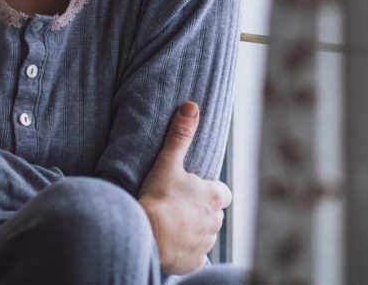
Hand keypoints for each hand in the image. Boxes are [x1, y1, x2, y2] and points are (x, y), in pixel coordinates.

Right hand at [138, 102, 231, 274]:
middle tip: (177, 206)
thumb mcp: (168, 162)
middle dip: (200, 210)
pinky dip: (188, 251)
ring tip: (172, 224)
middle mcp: (216, 221)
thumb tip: (191, 106)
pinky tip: (174, 245)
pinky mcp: (195, 261)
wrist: (145, 235)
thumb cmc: (157, 198)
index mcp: (216, 196)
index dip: (209, 191)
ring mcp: (206, 242)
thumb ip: (181, 135)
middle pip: (213, 214)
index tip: (192, 190)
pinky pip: (196, 256)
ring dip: (193, 230)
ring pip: (205, 234)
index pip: (222, 193)